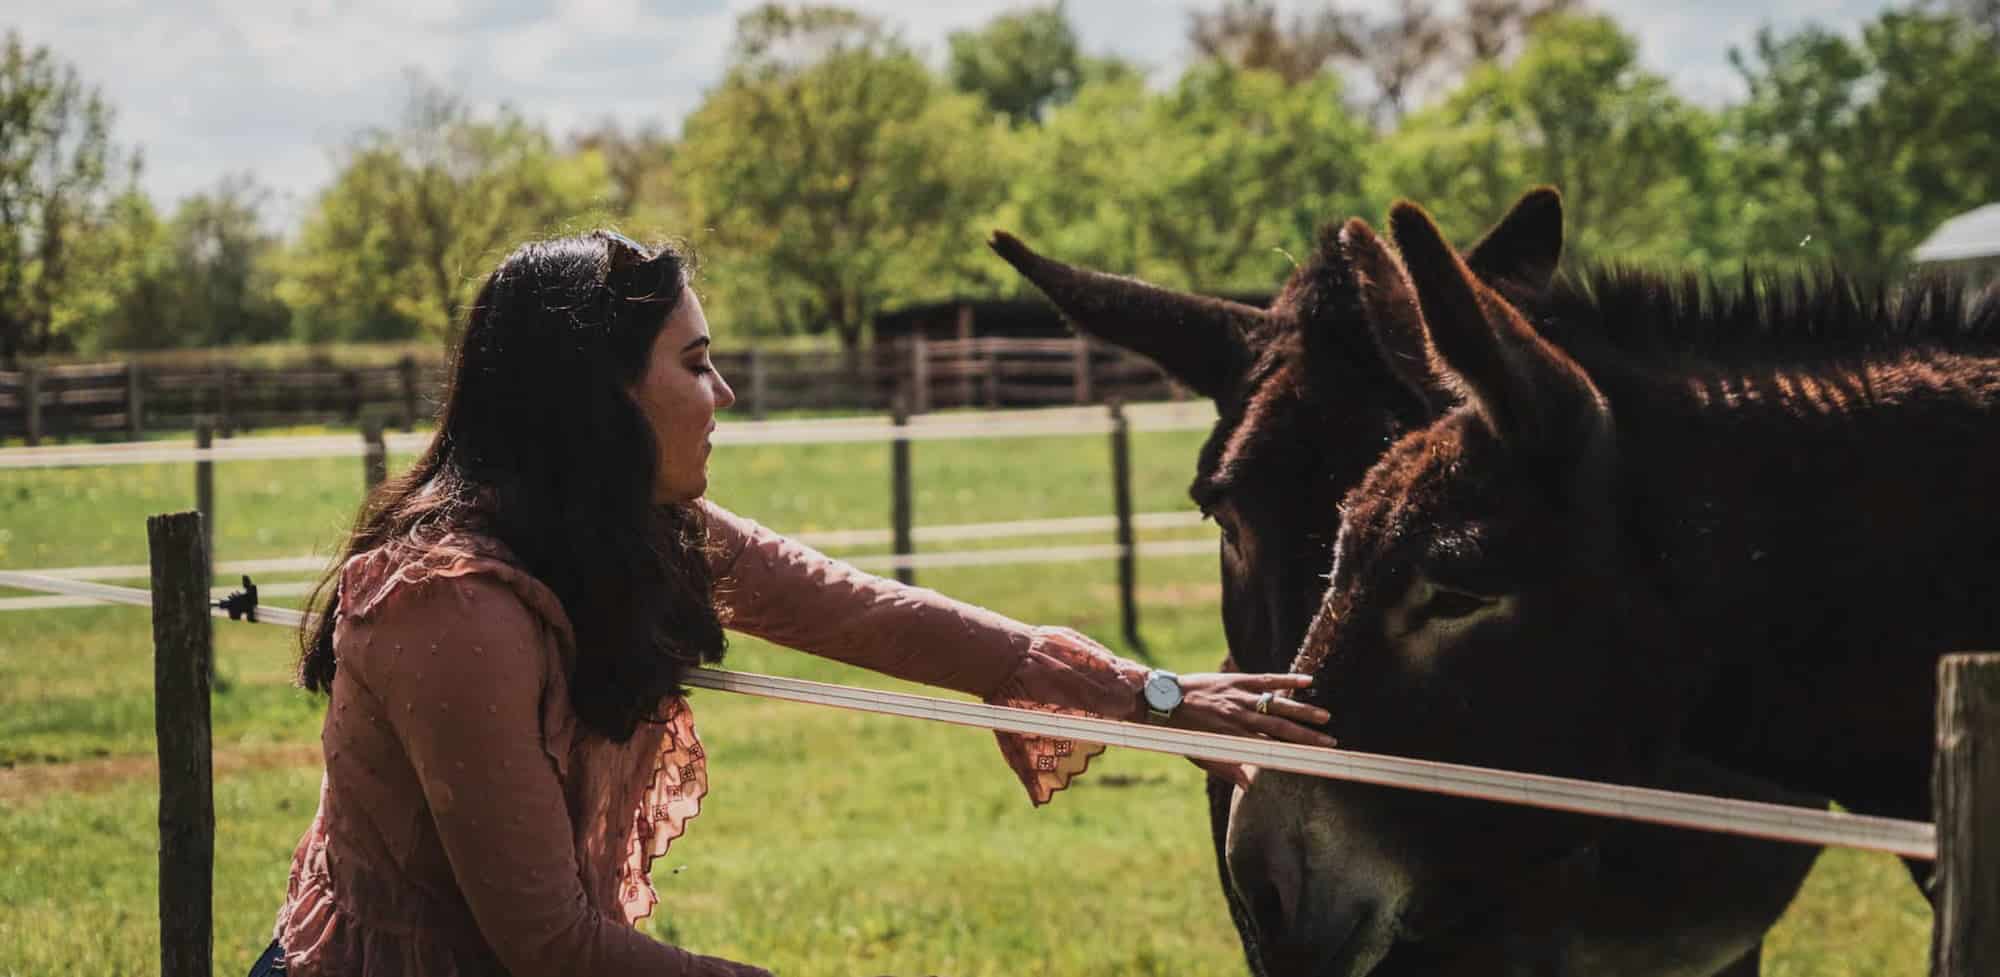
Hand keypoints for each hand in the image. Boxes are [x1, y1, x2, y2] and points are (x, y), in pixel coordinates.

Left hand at [1165, 672, 1335, 790]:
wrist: (1164, 700)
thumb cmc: (1183, 733)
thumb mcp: (1202, 756)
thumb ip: (1227, 769)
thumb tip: (1250, 785)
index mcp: (1233, 737)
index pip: (1271, 748)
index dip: (1293, 754)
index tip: (1314, 760)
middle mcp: (1240, 717)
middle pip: (1281, 728)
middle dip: (1307, 736)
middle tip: (1331, 741)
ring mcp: (1240, 696)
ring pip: (1278, 704)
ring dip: (1303, 711)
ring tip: (1325, 716)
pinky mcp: (1238, 680)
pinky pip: (1267, 680)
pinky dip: (1288, 680)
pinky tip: (1308, 681)